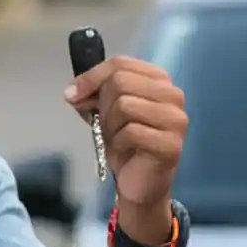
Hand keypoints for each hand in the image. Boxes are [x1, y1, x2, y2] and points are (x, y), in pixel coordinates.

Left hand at [65, 56, 187, 210]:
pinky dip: (118, 142)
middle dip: (102, 105)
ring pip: (124, 105)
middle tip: (103, 125)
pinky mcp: (171, 144)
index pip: (121, 63)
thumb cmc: (125, 143)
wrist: (138, 182)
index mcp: (159, 80)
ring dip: (110, 126)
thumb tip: (73, 91)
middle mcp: (173, 95)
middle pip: (120, 82)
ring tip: (117, 138)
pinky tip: (125, 150)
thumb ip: (91, 95)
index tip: (71, 94)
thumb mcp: (104, 112)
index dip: (91, 77)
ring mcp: (175, 120)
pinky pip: (131, 132)